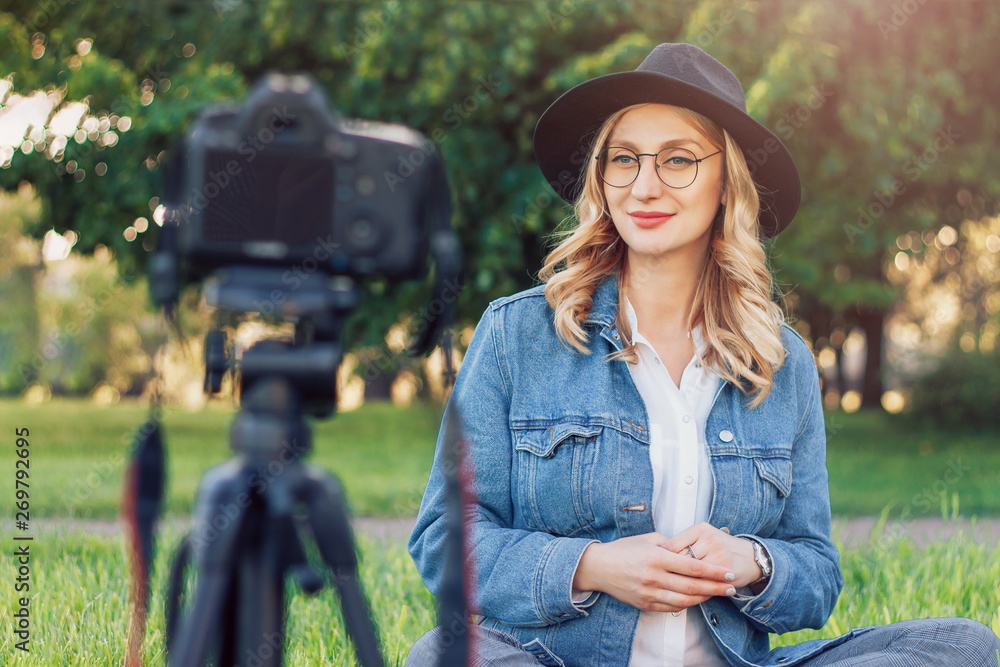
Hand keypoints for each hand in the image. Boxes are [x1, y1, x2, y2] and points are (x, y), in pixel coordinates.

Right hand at [573, 533, 736, 612]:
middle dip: (716, 588)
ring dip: (704, 598)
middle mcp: (654, 577)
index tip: (728, 573)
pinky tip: (695, 599)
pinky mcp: (645, 603)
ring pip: (684, 600)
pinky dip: (686, 604)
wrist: (599, 567)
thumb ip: (671, 544)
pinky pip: (672, 607)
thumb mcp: (647, 538)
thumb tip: (689, 549)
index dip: (714, 572)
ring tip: (716, 594)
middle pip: (693, 586)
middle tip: (731, 588)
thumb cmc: (624, 549)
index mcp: (657, 557)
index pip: (693, 567)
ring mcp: (649, 592)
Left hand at [661, 522, 762, 589]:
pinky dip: (693, 591)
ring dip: (679, 583)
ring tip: (667, 588)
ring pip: (691, 575)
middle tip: (657, 580)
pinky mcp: (726, 574)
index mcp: (701, 529)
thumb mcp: (702, 536)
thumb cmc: (720, 546)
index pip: (673, 545)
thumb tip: (658, 554)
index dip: (661, 558)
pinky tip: (683, 594)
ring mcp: (719, 557)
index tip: (652, 567)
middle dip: (668, 572)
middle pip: (681, 560)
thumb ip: (682, 542)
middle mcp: (711, 540)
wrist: (752, 557)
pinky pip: (703, 584)